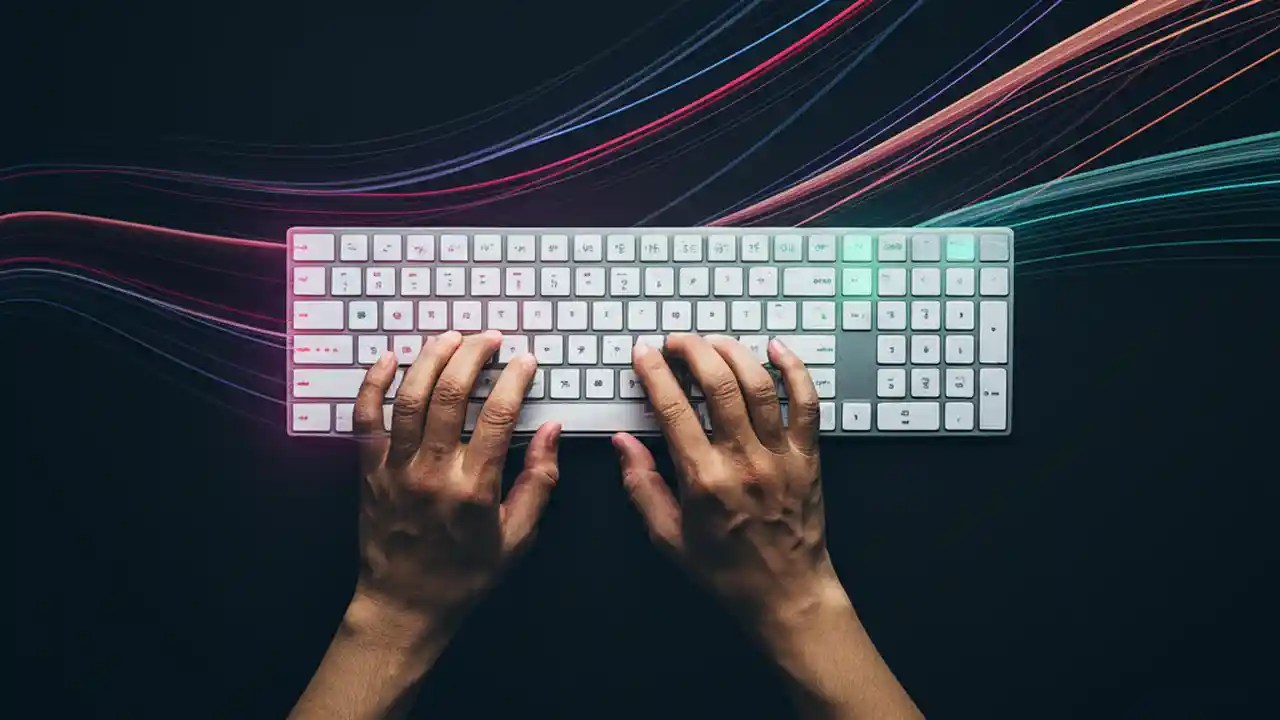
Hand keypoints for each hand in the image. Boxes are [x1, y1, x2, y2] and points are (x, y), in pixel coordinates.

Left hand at [351, 330, 559, 635]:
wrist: (404, 605)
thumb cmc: (466, 574)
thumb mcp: (518, 537)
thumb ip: (539, 482)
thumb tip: (554, 431)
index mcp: (475, 489)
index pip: (498, 417)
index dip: (514, 380)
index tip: (524, 360)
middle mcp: (433, 472)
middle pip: (451, 395)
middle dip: (473, 356)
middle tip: (489, 337)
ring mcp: (396, 468)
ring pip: (410, 398)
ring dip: (431, 358)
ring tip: (451, 336)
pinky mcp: (369, 470)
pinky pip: (366, 418)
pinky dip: (374, 383)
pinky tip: (390, 357)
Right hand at [615, 334, 921, 718]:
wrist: (786, 593)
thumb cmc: (725, 570)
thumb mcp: (668, 537)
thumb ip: (642, 486)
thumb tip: (622, 443)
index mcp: (704, 480)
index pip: (674, 408)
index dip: (655, 373)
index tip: (643, 353)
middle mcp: (744, 460)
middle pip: (718, 384)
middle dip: (692, 351)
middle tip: (675, 341)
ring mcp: (780, 456)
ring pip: (759, 385)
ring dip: (732, 352)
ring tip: (712, 342)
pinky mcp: (808, 456)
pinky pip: (806, 402)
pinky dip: (794, 370)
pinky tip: (775, 349)